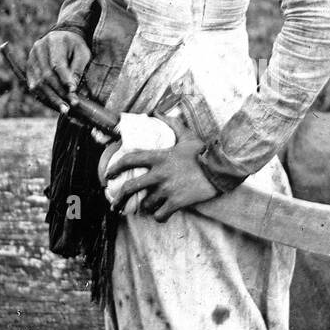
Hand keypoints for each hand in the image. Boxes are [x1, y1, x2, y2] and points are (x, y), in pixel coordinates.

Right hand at [27, 30, 90, 108]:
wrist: (61, 38)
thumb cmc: (75, 46)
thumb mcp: (82, 53)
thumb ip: (78, 69)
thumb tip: (72, 88)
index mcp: (54, 41)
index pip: (57, 64)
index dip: (64, 79)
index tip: (73, 91)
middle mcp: (39, 49)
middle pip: (46, 75)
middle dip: (59, 92)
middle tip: (70, 105)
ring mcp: (31, 59)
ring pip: (38, 82)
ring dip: (51, 98)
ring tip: (64, 109)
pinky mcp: (29, 68)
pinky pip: (34, 85)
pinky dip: (44, 97)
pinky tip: (54, 105)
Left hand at [103, 116, 217, 221]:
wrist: (221, 170)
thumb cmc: (204, 153)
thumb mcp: (187, 137)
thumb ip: (172, 124)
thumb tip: (158, 112)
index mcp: (159, 157)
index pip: (130, 159)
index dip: (115, 167)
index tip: (108, 174)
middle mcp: (160, 174)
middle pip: (130, 187)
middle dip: (119, 198)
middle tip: (115, 204)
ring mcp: (168, 189)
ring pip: (146, 204)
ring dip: (144, 207)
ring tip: (146, 207)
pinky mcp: (177, 202)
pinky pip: (160, 215)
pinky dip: (159, 217)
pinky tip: (161, 215)